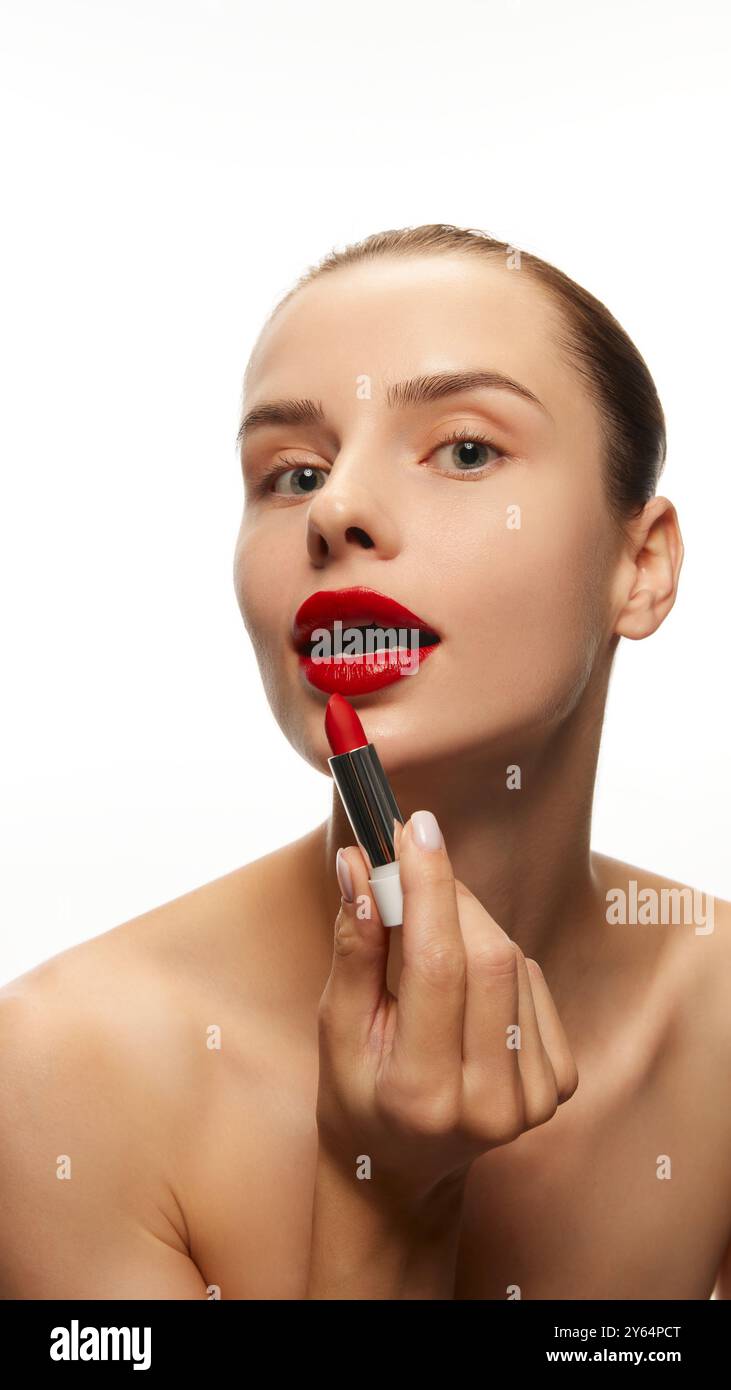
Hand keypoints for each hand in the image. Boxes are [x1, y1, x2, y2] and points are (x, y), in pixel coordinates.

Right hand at [316, 810, 578, 1207]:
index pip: (436, 964)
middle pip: (488, 954)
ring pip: (514, 961)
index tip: (414, 828)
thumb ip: (353, 948)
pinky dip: (497, 963)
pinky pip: (532, 982)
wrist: (405, 1168)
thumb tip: (357, 866)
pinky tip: (466, 988)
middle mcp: (488, 1102)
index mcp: (420, 1091)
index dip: (428, 886)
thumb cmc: (358, 1095)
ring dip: (470, 927)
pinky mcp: (559, 1086)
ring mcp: (533, 1099)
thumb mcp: (336, 1027)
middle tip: (412, 867)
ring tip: (428, 950)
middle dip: (449, 896)